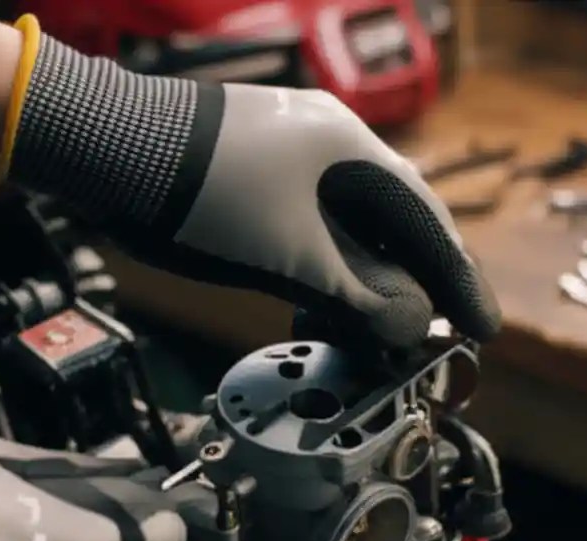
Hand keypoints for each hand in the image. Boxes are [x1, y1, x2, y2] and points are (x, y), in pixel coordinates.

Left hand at [4, 23, 500, 348]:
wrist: (105, 152)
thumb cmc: (202, 195)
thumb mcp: (290, 255)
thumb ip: (358, 295)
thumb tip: (412, 328)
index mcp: (349, 151)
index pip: (425, 221)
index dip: (457, 280)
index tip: (481, 328)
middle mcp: (327, 150)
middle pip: (389, 228)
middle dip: (411, 290)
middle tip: (430, 342)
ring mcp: (287, 165)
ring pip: (347, 236)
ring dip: (363, 291)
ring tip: (374, 344)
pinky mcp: (252, 187)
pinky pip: (308, 237)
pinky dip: (321, 280)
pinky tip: (319, 317)